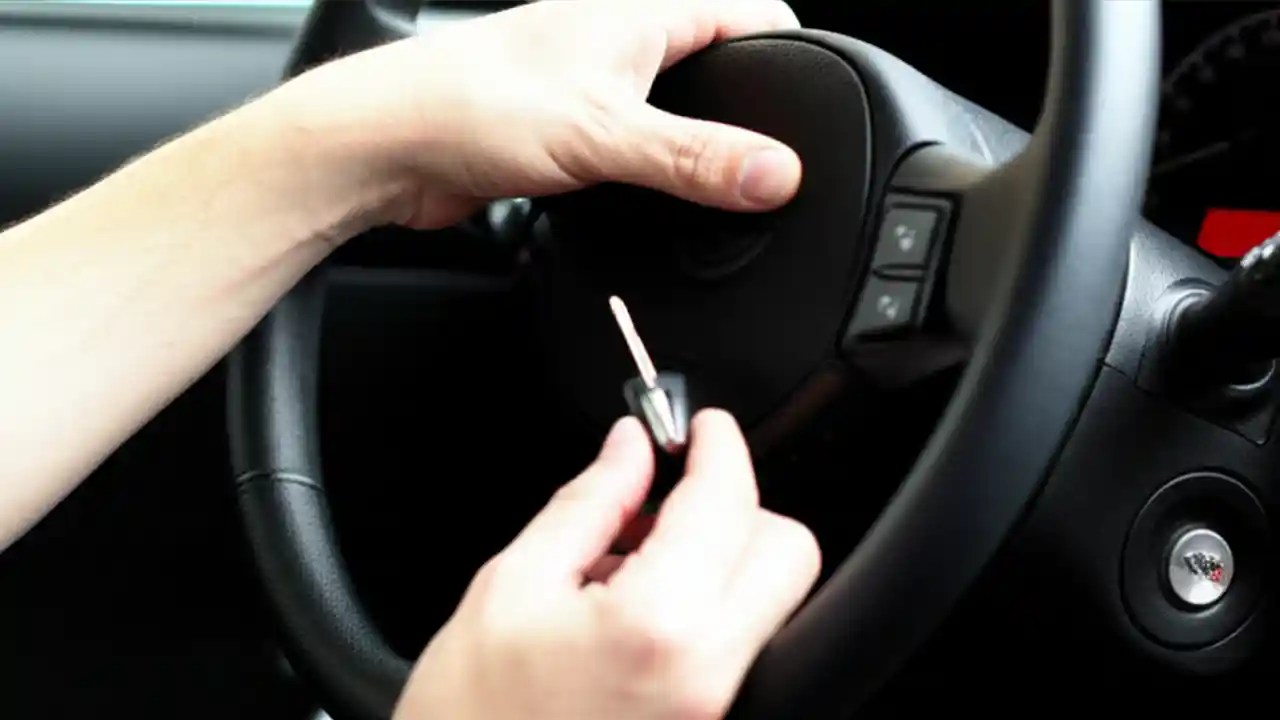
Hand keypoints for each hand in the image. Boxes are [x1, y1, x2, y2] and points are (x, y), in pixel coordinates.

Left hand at [271, 0, 804, 230]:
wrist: (383, 147)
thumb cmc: (469, 105)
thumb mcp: (604, 133)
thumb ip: (694, 158)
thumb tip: (776, 174)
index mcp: (637, 15)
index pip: (747, 15)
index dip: (793, 53)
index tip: (825, 101)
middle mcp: (614, 43)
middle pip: (713, 67)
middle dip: (748, 112)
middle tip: (779, 164)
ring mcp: (585, 88)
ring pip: (667, 113)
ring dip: (694, 150)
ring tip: (724, 191)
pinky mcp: (559, 134)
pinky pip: (627, 150)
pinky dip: (649, 177)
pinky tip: (652, 205)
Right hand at [393, 410, 819, 719]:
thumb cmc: (470, 713)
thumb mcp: (512, 584)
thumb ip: (588, 504)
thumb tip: (630, 448)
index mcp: (657, 626)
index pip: (725, 503)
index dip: (717, 447)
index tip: (702, 427)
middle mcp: (707, 674)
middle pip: (785, 551)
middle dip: (735, 507)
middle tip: (668, 495)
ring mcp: (714, 705)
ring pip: (770, 595)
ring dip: (722, 554)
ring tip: (629, 561)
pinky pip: (740, 638)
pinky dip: (708, 601)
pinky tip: (635, 604)